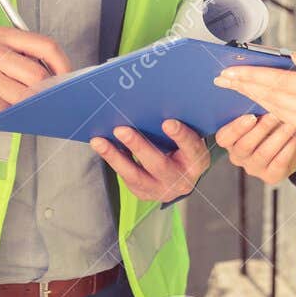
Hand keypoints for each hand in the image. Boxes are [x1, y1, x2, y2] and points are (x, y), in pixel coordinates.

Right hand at [0, 25, 71, 129]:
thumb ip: (24, 57)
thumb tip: (59, 77)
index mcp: (2, 36)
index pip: (46, 46)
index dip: (63, 65)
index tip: (68, 78)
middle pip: (38, 75)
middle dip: (48, 90)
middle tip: (50, 97)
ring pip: (26, 96)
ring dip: (33, 104)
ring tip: (30, 105)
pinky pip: (10, 111)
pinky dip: (16, 114)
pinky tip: (9, 111)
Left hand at [91, 121, 209, 201]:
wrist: (181, 177)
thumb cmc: (183, 149)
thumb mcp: (188, 140)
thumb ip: (178, 127)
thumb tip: (153, 104)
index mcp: (196, 161)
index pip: (191, 148)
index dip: (180, 136)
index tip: (167, 122)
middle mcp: (181, 180)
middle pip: (159, 164)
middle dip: (138, 146)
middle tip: (121, 130)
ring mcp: (161, 189)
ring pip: (135, 176)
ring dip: (115, 157)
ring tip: (99, 141)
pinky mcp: (143, 193)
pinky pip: (126, 177)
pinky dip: (113, 160)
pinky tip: (102, 146)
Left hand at [213, 51, 295, 167]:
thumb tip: (292, 57)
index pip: (281, 81)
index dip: (253, 75)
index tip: (232, 71)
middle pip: (273, 97)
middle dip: (245, 87)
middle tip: (222, 78)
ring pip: (277, 111)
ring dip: (254, 98)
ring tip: (235, 86)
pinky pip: (288, 122)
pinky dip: (272, 110)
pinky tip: (260, 99)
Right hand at [215, 113, 295, 184]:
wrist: (292, 143)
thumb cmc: (272, 124)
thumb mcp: (259, 114)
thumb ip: (254, 106)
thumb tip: (255, 87)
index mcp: (229, 141)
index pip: (224, 138)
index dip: (236, 128)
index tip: (251, 116)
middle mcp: (238, 157)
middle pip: (244, 146)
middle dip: (261, 129)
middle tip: (275, 115)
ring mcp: (254, 168)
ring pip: (263, 154)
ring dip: (277, 137)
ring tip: (290, 123)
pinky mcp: (270, 176)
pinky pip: (278, 163)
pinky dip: (288, 148)